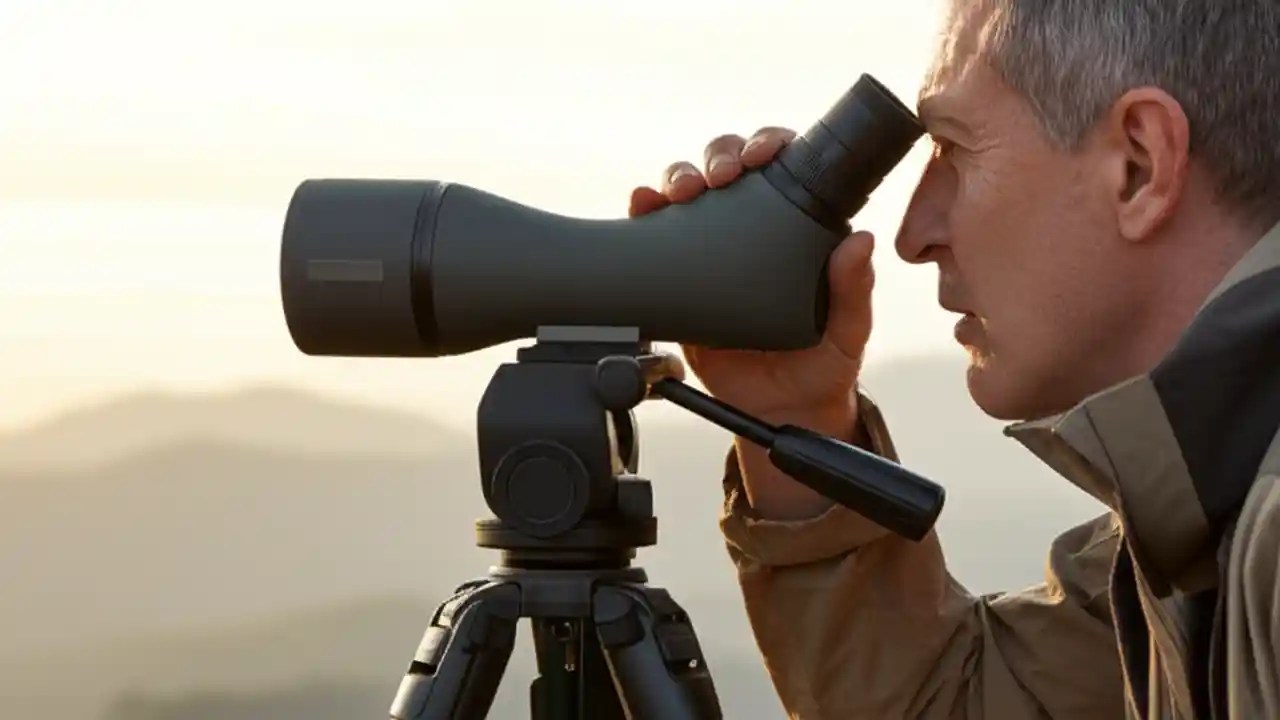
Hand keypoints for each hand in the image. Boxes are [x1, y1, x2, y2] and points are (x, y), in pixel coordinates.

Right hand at [628, 127, 875, 427]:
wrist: (779, 413)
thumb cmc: (822, 365)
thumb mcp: (848, 330)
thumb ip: (854, 290)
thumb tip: (861, 241)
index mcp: (796, 228)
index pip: (782, 167)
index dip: (769, 145)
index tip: (763, 154)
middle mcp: (752, 229)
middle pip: (728, 168)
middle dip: (719, 156)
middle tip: (718, 175)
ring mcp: (713, 250)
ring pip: (690, 193)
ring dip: (680, 176)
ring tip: (682, 191)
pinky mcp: (682, 278)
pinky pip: (657, 236)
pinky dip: (645, 212)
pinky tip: (642, 204)